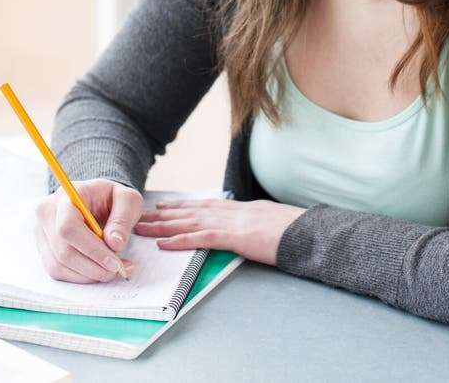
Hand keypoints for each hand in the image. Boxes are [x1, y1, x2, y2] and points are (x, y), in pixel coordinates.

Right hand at [35, 179, 142, 282]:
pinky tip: (99, 270)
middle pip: (63, 251)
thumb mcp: (127, 199)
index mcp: (66, 196)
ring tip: (113, 270)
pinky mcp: (44, 249)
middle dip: (94, 266)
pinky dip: (81, 276)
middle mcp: (47, 213)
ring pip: (59, 265)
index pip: (68, 226)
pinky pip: (58, 271)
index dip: (91, 249)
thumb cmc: (111, 197)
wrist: (97, 199)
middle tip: (119, 269)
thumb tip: (115, 244)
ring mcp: (42, 232)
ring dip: (89, 275)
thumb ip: (123, 218)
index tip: (114, 262)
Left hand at [135, 198, 305, 265]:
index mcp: (239, 208)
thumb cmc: (293, 230)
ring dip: (163, 226)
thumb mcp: (268, 221)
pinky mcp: (234, 237)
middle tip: (141, 216)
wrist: (308, 231)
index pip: (203, 205)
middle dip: (164, 214)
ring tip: (143, 228)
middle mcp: (230, 211)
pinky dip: (180, 240)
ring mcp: (231, 222)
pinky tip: (164, 243)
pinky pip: (202, 238)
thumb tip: (244, 227)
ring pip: (189, 222)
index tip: (163, 206)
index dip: (181, 206)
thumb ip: (252, 222)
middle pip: (190, 211)